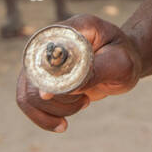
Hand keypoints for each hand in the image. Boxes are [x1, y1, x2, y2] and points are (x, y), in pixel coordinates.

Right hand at [16, 14, 142, 132]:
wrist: (123, 60)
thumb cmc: (124, 57)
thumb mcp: (120, 64)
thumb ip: (96, 71)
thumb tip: (56, 89)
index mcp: (72, 29)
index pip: (45, 52)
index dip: (47, 77)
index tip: (67, 95)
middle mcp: (50, 42)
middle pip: (32, 78)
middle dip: (58, 100)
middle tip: (85, 100)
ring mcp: (42, 60)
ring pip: (28, 94)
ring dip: (55, 110)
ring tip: (83, 103)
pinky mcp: (40, 77)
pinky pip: (28, 102)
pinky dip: (45, 118)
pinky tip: (64, 123)